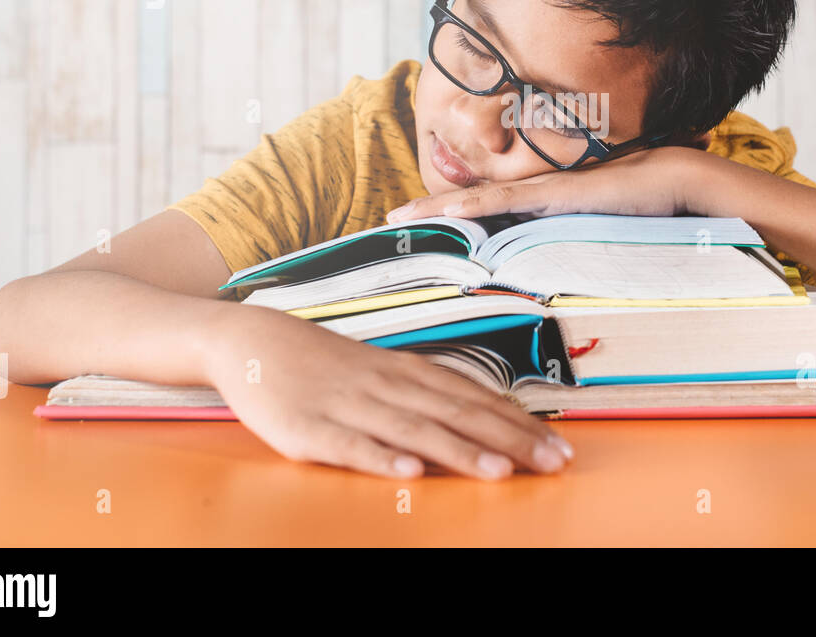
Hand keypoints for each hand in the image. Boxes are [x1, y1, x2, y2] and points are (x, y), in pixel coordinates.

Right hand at [203, 304, 573, 478]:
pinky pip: (351, 446)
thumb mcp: (385, 372)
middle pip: (458, 414)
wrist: (253, 342)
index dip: (520, 424)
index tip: (561, 447)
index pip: (476, 399)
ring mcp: (350, 407)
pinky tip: (410, 473)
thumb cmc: (328, 364)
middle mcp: (389, 385)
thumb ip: (430, 395)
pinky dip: (382, 458)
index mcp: (409, 372)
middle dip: (510, 440)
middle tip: (554, 463)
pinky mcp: (311, 430)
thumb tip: (488, 418)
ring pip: (414, 430)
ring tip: (500, 471)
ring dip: (459, 451)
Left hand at [387, 145, 718, 222]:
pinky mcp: (555, 193)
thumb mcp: (605, 240)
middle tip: (391, 220)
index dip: (453, 220)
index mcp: (545, 208)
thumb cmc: (649, 211)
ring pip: (478, 201)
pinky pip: (507, 200)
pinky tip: (447, 213)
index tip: (421, 229)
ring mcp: (544, 191)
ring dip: (437, 208)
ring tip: (398, 216)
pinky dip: (474, 207)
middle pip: (472, 206)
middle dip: (430, 212)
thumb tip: (568, 282)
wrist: (677, 182)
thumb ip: (582, 254)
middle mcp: (537, 195)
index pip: (489, 214)